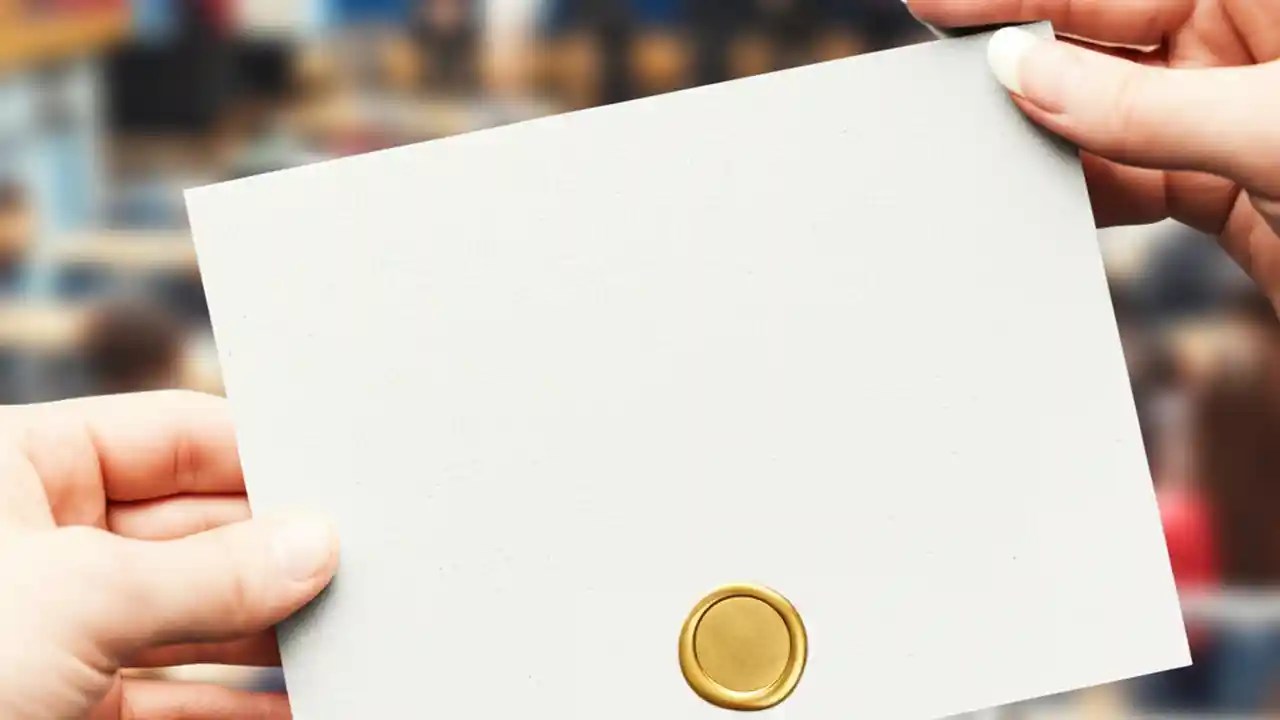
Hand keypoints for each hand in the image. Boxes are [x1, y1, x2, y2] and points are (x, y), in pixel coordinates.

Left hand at [0, 391, 338, 719]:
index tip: (337, 487)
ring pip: (191, 615)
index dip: (259, 459)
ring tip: (340, 633)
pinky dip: (235, 702)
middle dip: (275, 553)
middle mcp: (40, 539)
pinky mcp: (67, 704)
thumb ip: (209, 573)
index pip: (172, 437)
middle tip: (353, 567)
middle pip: (195, 529)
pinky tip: (295, 702)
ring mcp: (56, 627)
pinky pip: (173, 694)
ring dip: (267, 630)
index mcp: (19, 466)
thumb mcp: (77, 598)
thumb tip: (313, 547)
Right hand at [907, 0, 1279, 307]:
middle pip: (1097, 42)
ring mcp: (1223, 119)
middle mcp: (1238, 45)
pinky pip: (1125, 180)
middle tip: (944, 80)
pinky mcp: (1219, 188)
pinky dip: (1076, 192)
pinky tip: (1032, 195)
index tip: (936, 8)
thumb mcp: (1267, 128)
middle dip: (1020, 63)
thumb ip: (1139, 105)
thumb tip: (1017, 72)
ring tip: (977, 143)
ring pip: (1102, 117)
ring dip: (1043, 136)